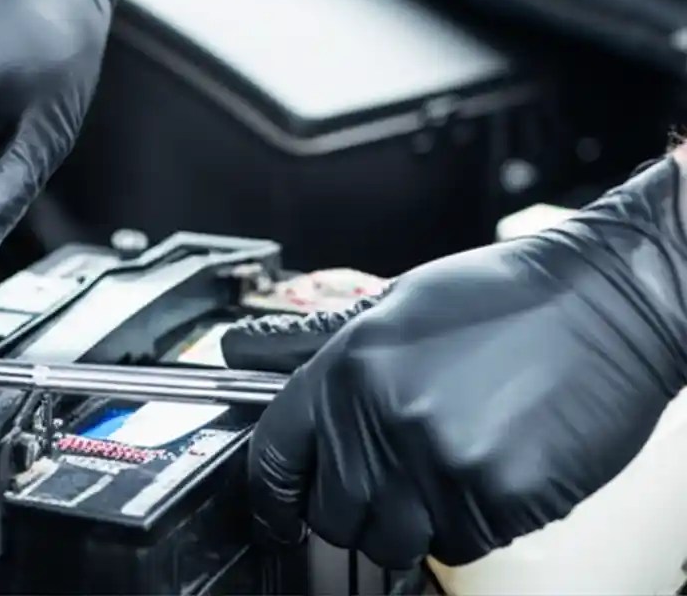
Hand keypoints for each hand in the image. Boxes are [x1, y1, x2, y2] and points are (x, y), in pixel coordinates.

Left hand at [224, 157, 686, 568]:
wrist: (608, 301)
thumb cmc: (504, 298)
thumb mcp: (391, 304)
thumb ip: (306, 340)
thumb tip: (235, 347)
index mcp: (347, 368)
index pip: (274, 455)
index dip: (269, 495)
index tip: (276, 512)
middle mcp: (382, 420)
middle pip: (330, 513)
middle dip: (350, 508)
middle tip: (385, 481)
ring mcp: (439, 464)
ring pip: (391, 541)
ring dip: (409, 522)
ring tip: (441, 470)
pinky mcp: (496, 498)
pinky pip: (459, 545)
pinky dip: (468, 523)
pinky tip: (487, 471)